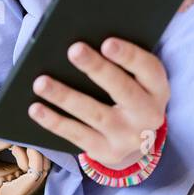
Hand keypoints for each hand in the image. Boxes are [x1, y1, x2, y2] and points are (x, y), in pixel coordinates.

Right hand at [0, 136, 48, 194]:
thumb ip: (2, 140)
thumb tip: (22, 134)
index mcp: (5, 193)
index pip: (33, 177)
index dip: (35, 159)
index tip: (28, 145)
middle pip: (40, 178)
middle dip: (40, 157)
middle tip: (31, 141)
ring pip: (40, 179)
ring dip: (37, 160)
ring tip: (28, 145)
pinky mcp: (16, 192)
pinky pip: (33, 178)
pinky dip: (33, 164)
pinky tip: (25, 153)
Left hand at [29, 37, 169, 170]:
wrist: (137, 139)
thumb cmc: (131, 93)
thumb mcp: (137, 78)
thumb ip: (122, 61)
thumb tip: (86, 42)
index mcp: (158, 89)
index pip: (148, 69)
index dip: (129, 56)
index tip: (107, 42)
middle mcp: (148, 115)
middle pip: (123, 91)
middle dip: (97, 69)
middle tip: (74, 50)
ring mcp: (127, 137)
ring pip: (95, 114)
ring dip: (66, 97)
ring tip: (41, 81)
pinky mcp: (106, 152)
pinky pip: (77, 136)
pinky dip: (54, 121)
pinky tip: (35, 108)